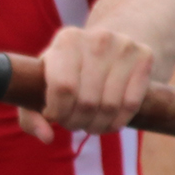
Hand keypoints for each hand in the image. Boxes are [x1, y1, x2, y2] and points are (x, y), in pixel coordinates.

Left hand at [32, 26, 153, 134]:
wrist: (105, 45)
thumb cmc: (64, 69)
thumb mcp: (40, 83)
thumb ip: (30, 113)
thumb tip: (46, 137)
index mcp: (66, 39)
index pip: (63, 87)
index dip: (58, 112)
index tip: (54, 118)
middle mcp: (97, 38)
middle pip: (87, 100)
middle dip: (76, 121)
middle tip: (72, 124)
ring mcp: (124, 46)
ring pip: (110, 105)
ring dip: (97, 125)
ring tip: (88, 125)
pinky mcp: (145, 56)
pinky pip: (131, 104)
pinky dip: (117, 122)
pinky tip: (107, 123)